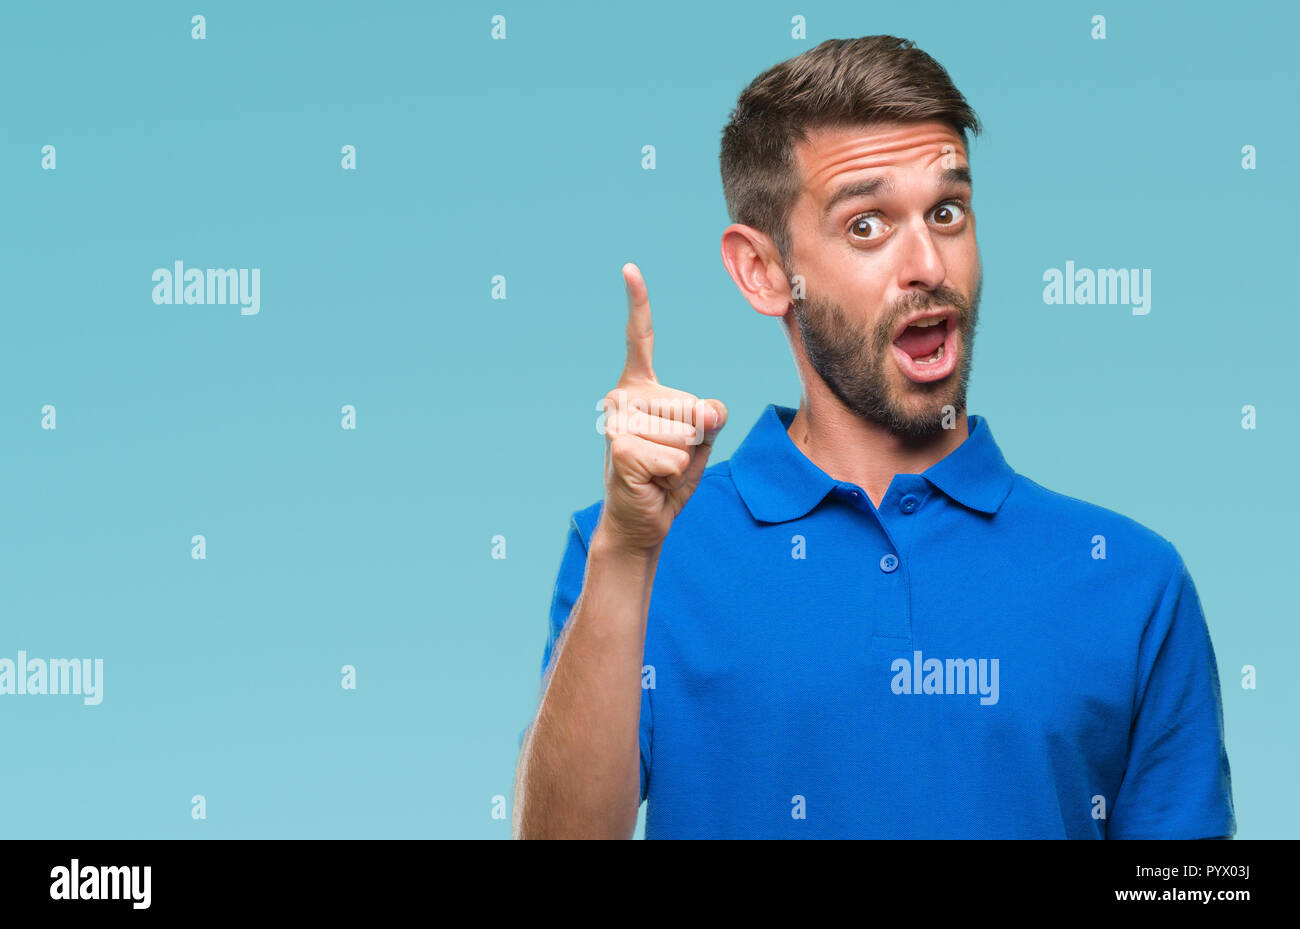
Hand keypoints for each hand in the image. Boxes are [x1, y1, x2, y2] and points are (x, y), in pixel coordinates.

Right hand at [597, 263, 727, 554]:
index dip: (638, 304)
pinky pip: (676, 457)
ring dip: (683, 460)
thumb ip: (710, 417)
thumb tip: (705, 411)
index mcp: (640, 386)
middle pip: (693, 405)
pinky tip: (650, 481)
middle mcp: (622, 396)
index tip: (629, 268)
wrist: (642, 521)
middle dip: (695, 439)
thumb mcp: (702, 438)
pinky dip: (673, 476)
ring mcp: (617, 423)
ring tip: (657, 470)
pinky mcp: (621, 449)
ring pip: (687, 433)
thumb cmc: (670, 477)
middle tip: (667, 459)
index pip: (641, 339)